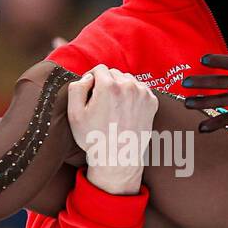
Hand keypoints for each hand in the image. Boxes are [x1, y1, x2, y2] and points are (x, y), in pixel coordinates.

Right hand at [67, 64, 157, 194]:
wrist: (118, 158)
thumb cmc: (94, 138)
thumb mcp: (74, 114)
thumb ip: (77, 88)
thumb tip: (88, 77)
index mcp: (109, 86)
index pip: (99, 68)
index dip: (91, 79)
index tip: (90, 92)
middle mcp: (129, 86)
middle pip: (114, 73)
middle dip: (106, 83)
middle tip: (102, 103)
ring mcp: (143, 94)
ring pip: (127, 80)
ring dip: (120, 88)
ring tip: (114, 108)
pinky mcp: (152, 102)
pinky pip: (139, 89)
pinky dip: (132, 95)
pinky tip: (125, 110)